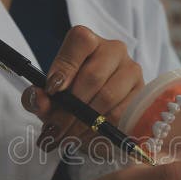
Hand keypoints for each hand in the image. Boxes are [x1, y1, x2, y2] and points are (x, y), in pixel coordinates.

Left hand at [21, 25, 143, 153]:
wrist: (97, 117)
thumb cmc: (71, 100)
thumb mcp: (49, 100)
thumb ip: (37, 98)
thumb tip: (38, 98)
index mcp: (87, 42)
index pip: (80, 41)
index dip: (65, 66)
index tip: (52, 90)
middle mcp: (113, 50)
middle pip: (93, 76)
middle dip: (70, 109)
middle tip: (54, 130)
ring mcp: (131, 71)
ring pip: (108, 97)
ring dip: (84, 122)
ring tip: (67, 138)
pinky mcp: (143, 93)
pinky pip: (122, 113)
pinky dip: (102, 128)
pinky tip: (87, 136)